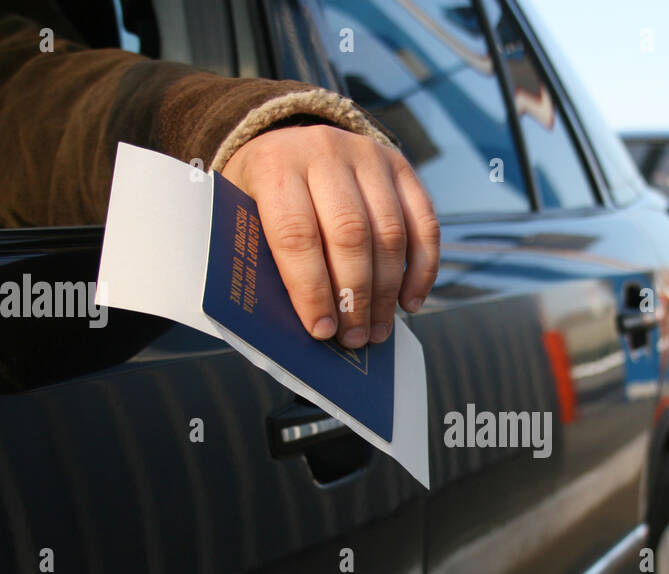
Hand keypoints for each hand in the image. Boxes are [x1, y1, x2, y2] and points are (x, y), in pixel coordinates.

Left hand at [222, 124, 439, 347]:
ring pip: (390, 232)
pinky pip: (424, 222)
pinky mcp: (399, 165)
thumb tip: (306, 321)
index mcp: (275, 166)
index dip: (312, 289)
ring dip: (387, 291)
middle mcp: (324, 151)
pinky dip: (422, 268)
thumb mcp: (244, 216)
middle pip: (350, 235)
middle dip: (355, 296)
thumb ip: (267, 259)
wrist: (287, 140)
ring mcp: (367, 155)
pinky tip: (409, 301)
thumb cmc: (262, 195)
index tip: (322, 330)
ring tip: (378, 329)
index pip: (297, 234)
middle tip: (355, 338)